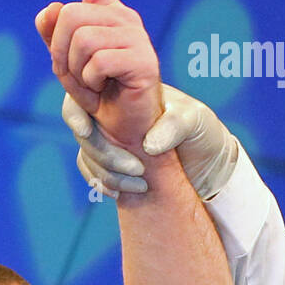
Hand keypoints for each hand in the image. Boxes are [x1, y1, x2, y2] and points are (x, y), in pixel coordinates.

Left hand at [36, 0, 160, 152]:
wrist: (124, 128)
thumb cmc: (99, 96)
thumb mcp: (68, 66)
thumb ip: (55, 38)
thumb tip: (48, 9)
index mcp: (107, 15)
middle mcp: (123, 19)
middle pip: (70, 15)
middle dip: (58, 51)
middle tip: (71, 75)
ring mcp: (135, 37)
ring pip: (82, 39)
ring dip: (75, 70)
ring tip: (90, 84)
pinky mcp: (142, 60)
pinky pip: (98, 62)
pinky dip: (90, 82)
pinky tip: (103, 88)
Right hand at [62, 84, 238, 200]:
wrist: (207, 164)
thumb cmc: (202, 131)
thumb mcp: (195, 120)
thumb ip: (174, 125)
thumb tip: (147, 145)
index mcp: (125, 91)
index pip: (85, 93)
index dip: (77, 112)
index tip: (87, 131)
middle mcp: (111, 114)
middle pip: (83, 130)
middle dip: (102, 152)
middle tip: (136, 168)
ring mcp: (109, 140)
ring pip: (86, 155)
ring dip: (106, 174)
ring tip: (141, 185)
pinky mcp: (111, 165)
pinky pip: (92, 174)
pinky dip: (102, 185)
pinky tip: (120, 193)